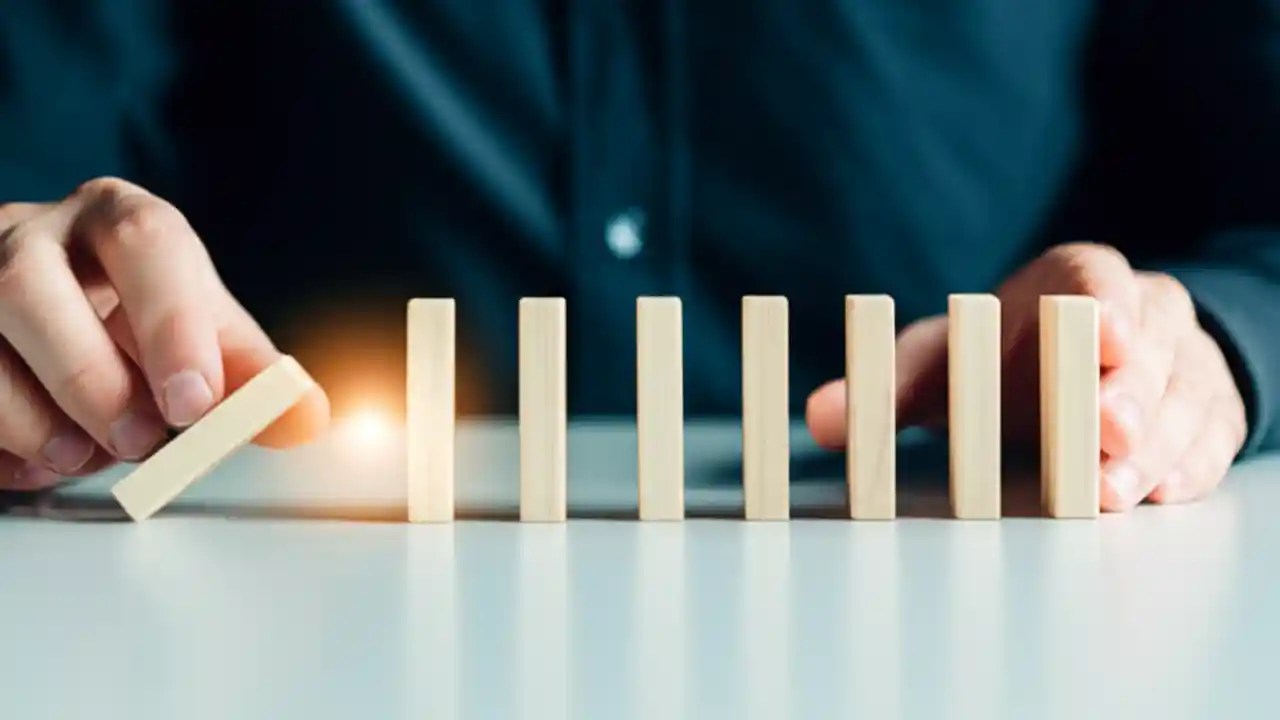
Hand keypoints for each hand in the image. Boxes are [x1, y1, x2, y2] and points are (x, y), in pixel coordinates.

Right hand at [0, 178, 328, 489]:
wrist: (61, 315)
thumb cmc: (138, 320)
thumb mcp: (203, 336)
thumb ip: (253, 377)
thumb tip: (304, 415)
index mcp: (116, 221)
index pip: (143, 244)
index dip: (171, 324)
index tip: (196, 401)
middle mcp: (31, 236)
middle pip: (29, 285)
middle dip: (86, 377)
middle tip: (136, 439)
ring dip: (29, 417)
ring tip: (81, 456)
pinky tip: (30, 463)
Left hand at [805, 242, 1247, 510]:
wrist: (1095, 359)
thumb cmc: (1010, 355)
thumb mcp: (949, 358)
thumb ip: (892, 383)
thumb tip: (820, 417)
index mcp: (1080, 280)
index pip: (1098, 282)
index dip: (1101, 309)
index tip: (1100, 335)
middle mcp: (1145, 317)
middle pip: (1149, 350)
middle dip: (1128, 391)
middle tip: (1106, 428)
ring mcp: (1185, 368)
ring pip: (1182, 402)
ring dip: (1150, 447)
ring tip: (1114, 487)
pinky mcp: (1207, 418)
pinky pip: (1208, 442)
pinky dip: (1185, 469)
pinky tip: (1158, 494)